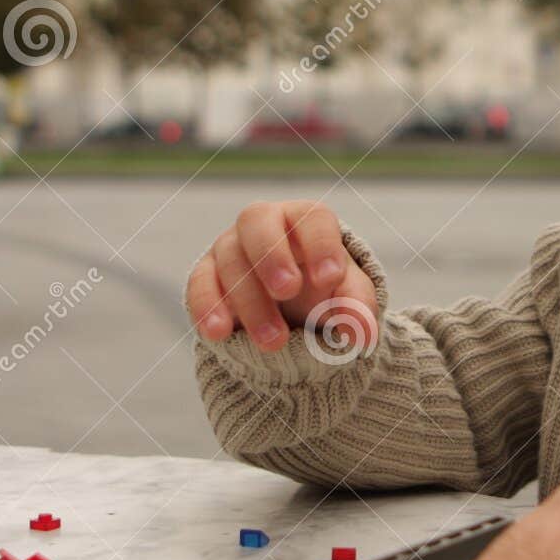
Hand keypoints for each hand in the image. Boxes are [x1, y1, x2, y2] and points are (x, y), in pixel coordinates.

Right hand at [185, 200, 378, 352]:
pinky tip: (219, 333)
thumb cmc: (322, 290)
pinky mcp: (206, 273)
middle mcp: (264, 223)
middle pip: (257, 221)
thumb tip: (359, 332)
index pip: (312, 217)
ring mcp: (231, 246)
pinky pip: (199, 283)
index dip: (321, 244)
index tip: (331, 278)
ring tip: (273, 342)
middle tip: (288, 291)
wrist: (289, 308)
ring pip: (231, 260)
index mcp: (305, 220)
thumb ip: (357, 307)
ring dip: (251, 301)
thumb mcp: (347, 296)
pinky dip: (207, 307)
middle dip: (271, 255)